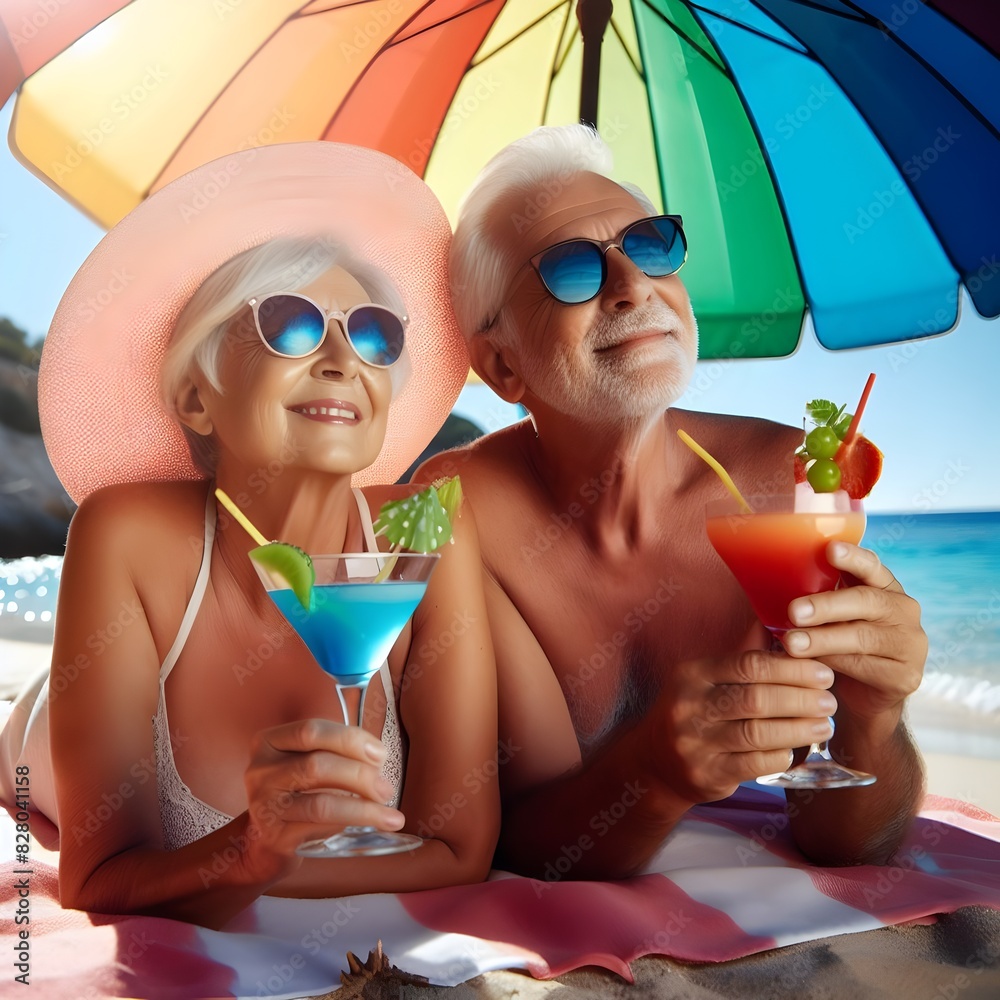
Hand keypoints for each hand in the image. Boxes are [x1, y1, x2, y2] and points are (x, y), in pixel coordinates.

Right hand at [239, 719, 404, 880]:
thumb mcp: (309, 760)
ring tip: (388, 815)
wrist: (267, 838)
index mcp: (270, 742)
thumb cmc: (298, 791)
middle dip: (361, 776)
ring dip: (363, 808)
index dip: (350, 739)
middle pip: (317, 765)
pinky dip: (350, 825)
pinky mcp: (274, 836)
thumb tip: (378, 756)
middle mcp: (261, 771)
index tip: (380, 754)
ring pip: (321, 802)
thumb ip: (338, 750)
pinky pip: (319, 829)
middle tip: (386, 789)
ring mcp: (264, 805)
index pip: (311, 730)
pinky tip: (371, 826)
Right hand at [651, 650, 836, 803]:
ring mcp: (695, 742)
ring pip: (758, 733)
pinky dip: (781, 755)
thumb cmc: (694, 712)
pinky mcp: (706, 774)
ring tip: (823, 725)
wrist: (656, 762)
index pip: (749, 664)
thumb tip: (783, 625)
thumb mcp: (705, 679)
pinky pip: (754, 765)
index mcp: (692, 674)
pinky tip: (795, 749)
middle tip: (829, 701)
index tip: (822, 672)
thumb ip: (741, 657)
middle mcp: (689, 706)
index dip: (791, 668)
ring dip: (799, 729)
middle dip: (801, 699)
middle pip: (757, 698)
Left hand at [783, 542, 925, 724]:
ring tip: (791, 643)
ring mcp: (910, 644)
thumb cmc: (837, 644)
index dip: (852, 557)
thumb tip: (768, 579)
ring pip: (863, 637)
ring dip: (823, 639)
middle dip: (826, 605)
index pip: (872, 566)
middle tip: (793, 611)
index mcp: (884, 587)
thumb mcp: (829, 617)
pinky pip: (865, 667)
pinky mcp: (906, 676)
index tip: (829, 549)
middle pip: (866, 601)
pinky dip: (834, 665)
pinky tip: (811, 665)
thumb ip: (816, 597)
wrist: (862, 697)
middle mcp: (903, 610)